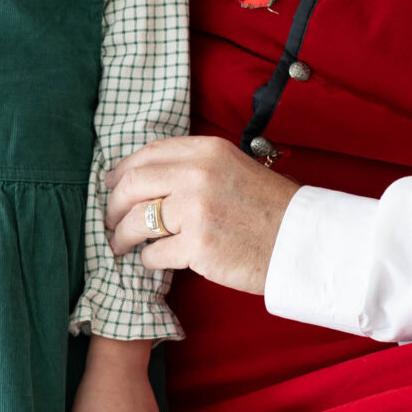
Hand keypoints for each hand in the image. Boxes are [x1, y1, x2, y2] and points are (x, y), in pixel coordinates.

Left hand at [105, 136, 300, 295]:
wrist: (301, 242)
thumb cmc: (269, 209)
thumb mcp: (233, 169)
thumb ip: (193, 167)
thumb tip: (143, 176)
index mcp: (208, 151)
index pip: (148, 154)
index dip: (122, 170)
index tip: (111, 184)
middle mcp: (199, 175)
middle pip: (133, 185)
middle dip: (114, 206)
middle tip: (109, 220)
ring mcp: (197, 210)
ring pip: (136, 221)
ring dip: (122, 236)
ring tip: (121, 246)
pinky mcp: (198, 246)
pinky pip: (153, 253)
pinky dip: (149, 260)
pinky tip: (155, 261)